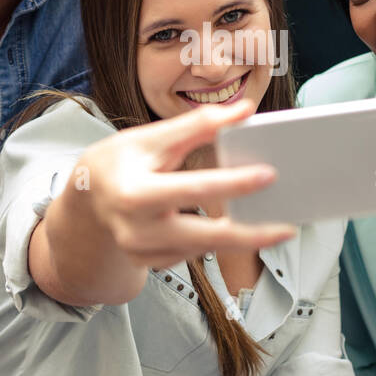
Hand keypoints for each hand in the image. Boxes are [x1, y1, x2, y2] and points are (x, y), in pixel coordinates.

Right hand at [68, 98, 296, 270]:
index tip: (268, 174)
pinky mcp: (152, 264)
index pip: (192, 188)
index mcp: (134, 193)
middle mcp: (136, 230)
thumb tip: (243, 111)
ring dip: (241, 238)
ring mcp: (144, 252)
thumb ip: (197, 125)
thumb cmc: (120, 162)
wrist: (87, 202)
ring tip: (277, 226)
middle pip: (204, 237)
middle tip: (288, 227)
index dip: (232, 183)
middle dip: (249, 235)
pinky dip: (217, 241)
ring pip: (204, 248)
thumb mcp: (150, 138)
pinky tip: (240, 228)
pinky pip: (194, 253)